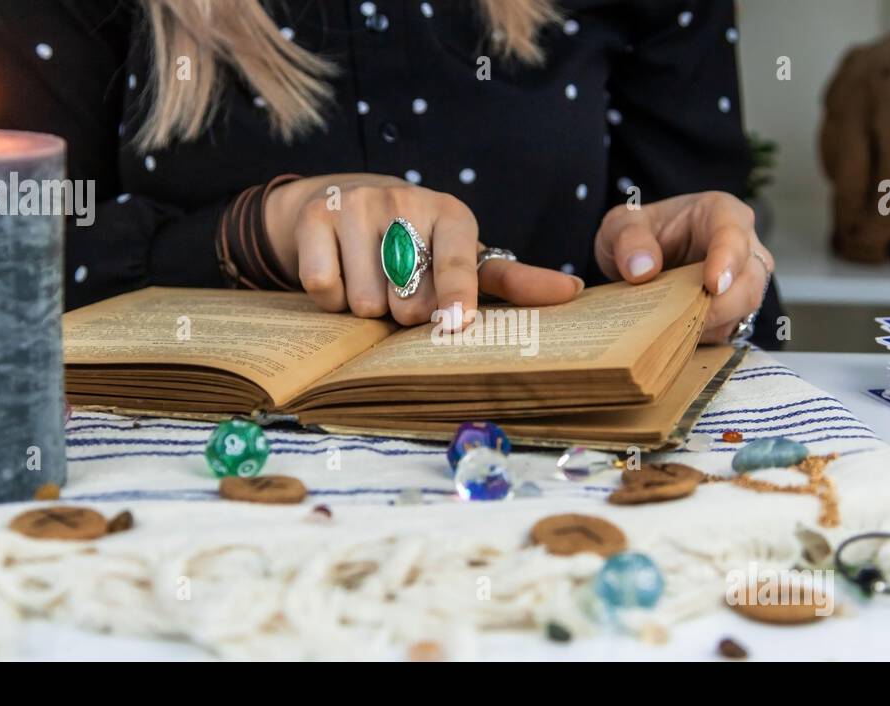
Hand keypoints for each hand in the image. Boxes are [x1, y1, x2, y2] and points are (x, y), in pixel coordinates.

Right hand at [263, 173, 583, 327]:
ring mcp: (358, 203)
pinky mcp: (315, 214)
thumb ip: (513, 280)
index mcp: (452, 214)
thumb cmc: (415, 242)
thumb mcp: (462, 256)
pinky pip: (323, 287)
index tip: (457, 321)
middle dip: (401, 313)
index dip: (456, 295)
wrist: (338, 200)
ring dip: (364, 307)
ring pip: (363, 300)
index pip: (456, 262)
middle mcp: (406, 200)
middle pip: (406, 301)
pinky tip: (338, 272)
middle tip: (399, 290)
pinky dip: (329, 296)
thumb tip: (574, 292)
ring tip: (369, 280)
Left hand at [594, 191, 773, 343]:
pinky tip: (674, 335)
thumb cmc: (640, 233)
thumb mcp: (622, 225)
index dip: (727, 260)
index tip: (713, 284)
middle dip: (722, 304)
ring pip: (743, 308)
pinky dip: (703, 335)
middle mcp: (742, 246)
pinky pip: (728, 328)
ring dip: (709, 323)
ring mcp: (743, 280)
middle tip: (687, 320)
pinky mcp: (733, 309)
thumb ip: (629, 238)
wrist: (640, 257)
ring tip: (671, 328)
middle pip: (749, 280)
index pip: (733, 235)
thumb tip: (642, 269)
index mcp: (720, 213)